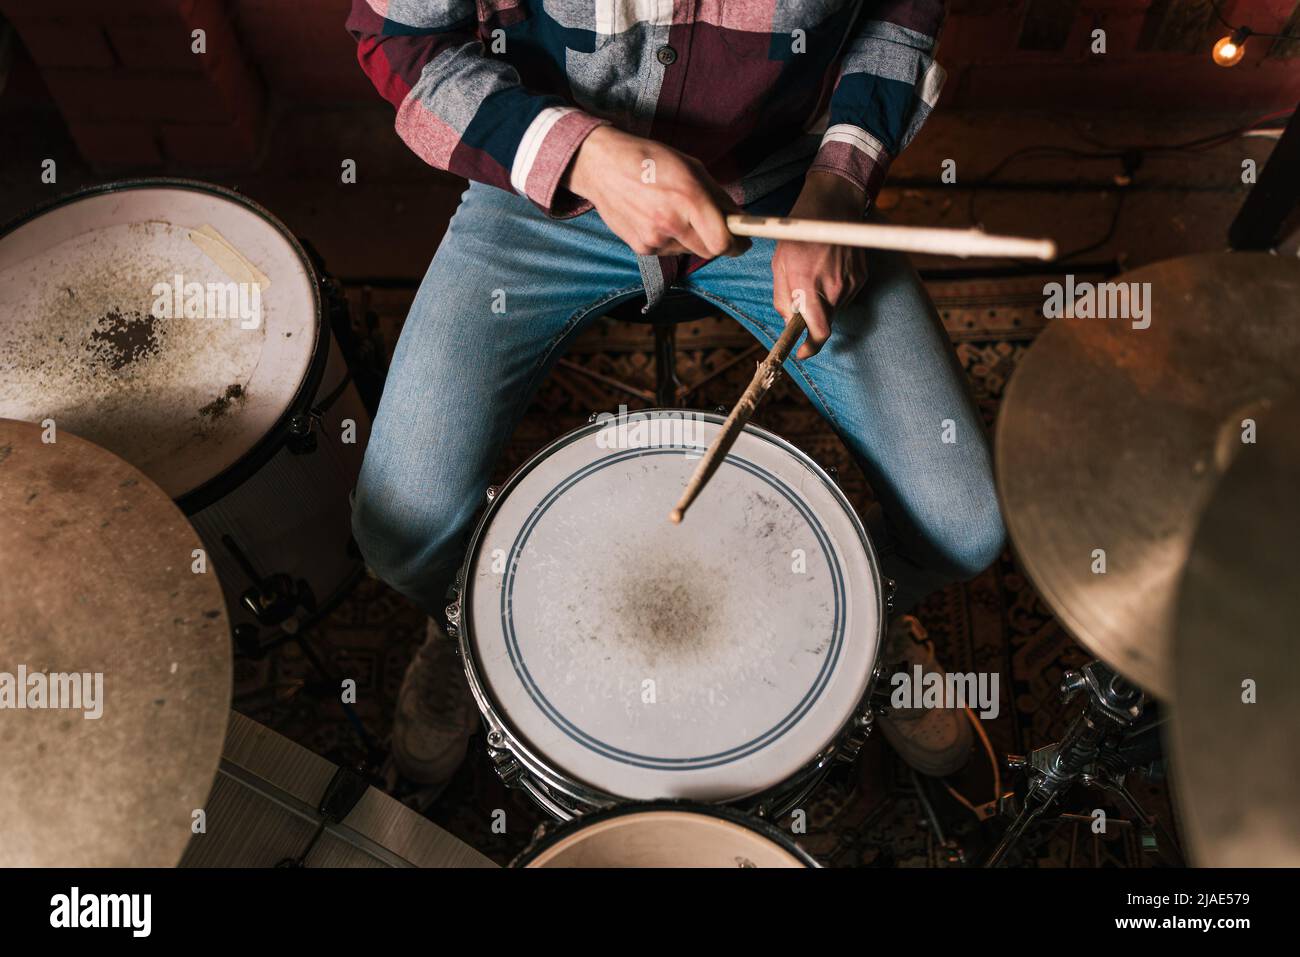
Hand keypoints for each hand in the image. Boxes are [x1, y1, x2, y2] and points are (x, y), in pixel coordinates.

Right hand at [565, 126, 748, 258]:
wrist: (602, 166)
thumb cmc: (649, 159)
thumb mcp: (691, 167)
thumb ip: (718, 196)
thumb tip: (739, 218)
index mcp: (689, 198)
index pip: (723, 241)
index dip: (737, 245)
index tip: (741, 241)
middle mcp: (672, 222)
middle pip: (710, 252)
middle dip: (718, 242)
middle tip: (715, 227)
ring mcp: (654, 238)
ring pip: (689, 251)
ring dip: (693, 238)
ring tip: (676, 213)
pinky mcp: (641, 247)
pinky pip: (669, 251)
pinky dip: (672, 239)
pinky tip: (659, 218)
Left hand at [772, 172, 868, 359]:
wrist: (833, 207)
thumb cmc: (800, 235)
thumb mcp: (780, 265)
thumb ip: (782, 298)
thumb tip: (789, 322)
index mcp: (809, 285)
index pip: (818, 331)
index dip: (810, 347)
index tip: (802, 352)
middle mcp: (834, 288)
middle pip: (824, 321)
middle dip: (811, 318)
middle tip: (802, 297)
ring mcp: (851, 283)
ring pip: (834, 308)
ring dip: (823, 301)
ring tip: (815, 273)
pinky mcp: (861, 277)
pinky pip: (845, 295)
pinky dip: (834, 290)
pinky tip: (828, 268)